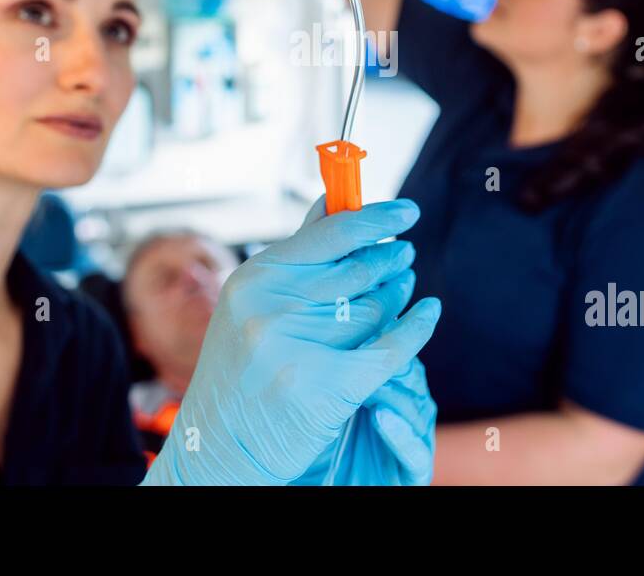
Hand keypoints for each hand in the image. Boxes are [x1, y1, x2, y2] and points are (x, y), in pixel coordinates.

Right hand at [141, 198, 440, 484]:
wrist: (215, 447)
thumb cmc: (237, 369)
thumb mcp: (250, 303)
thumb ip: (296, 252)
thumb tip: (333, 197)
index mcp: (254, 279)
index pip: (332, 233)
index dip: (377, 219)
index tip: (408, 212)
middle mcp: (272, 309)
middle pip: (359, 271)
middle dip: (391, 260)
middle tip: (405, 255)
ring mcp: (297, 350)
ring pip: (374, 309)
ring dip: (398, 294)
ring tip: (403, 285)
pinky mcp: (324, 388)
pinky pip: (390, 348)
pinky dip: (417, 328)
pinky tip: (429, 312)